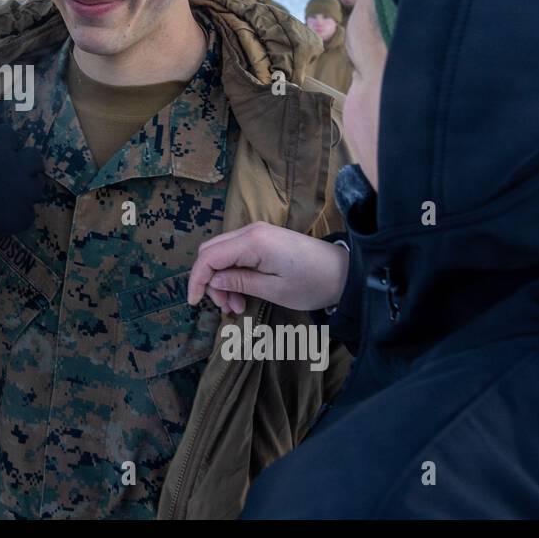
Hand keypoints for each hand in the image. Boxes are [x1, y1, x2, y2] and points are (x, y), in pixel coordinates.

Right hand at [0, 124, 42, 243]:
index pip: (13, 136)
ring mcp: (21, 189)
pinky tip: (1, 220)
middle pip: (34, 159)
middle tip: (10, 177)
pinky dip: (16, 217)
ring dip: (24, 192)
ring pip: (36, 187)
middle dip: (24, 166)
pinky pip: (28, 214)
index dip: (6, 148)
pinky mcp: (21, 214)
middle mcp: (13, 161)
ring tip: (7, 201)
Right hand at [187, 221, 346, 314]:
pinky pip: (236, 253)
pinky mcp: (263, 238)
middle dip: (210, 281)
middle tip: (225, 306)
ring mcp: (257, 233)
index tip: (194, 303)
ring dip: (223, 280)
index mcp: (252, 241)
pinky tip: (243, 293)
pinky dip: (233, 273)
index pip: (209, 256)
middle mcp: (250, 231)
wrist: (344, 272)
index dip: (197, 279)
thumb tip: (212, 281)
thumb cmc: (312, 283)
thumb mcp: (273, 290)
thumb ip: (238, 282)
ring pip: (222, 253)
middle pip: (211, 251)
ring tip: (237, 305)